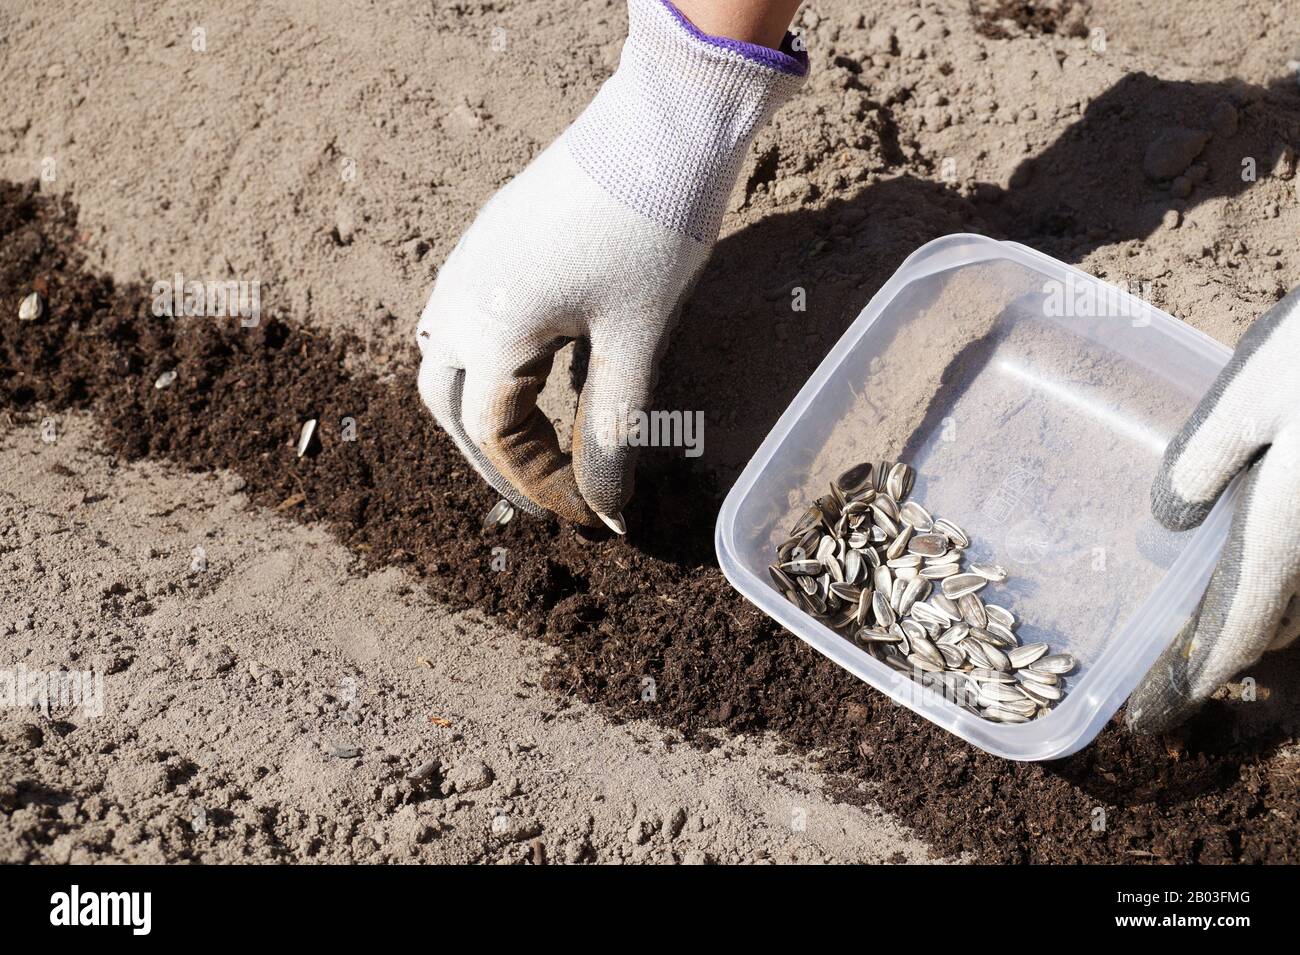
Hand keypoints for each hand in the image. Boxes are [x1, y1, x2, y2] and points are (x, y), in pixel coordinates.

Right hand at [416, 0, 804, 530]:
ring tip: (533, 443)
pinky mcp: (489, 240)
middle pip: (449, 404)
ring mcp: (468, 264)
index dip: (539, 485)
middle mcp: (460, 300)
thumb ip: (614, 432)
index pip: (496, 436)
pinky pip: (461, 318)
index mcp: (490, 331)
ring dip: (479, 410)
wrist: (661, 125)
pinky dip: (484, 364)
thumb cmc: (652, 235)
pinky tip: (531, 371)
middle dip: (492, 457)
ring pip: (444, 359)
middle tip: (544, 492)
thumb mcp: (636, 344)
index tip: (587, 515)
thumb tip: (607, 513)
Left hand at [1127, 286, 1299, 732]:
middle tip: (1169, 666)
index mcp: (1289, 531)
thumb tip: (1170, 519)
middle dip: (1223, 648)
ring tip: (1202, 618)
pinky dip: (1284, 571)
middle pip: (1276, 625)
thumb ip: (1203, 459)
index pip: (1231, 634)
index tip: (1147, 721)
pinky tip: (1255, 533)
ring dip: (1260, 612)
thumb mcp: (1252, 394)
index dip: (1186, 682)